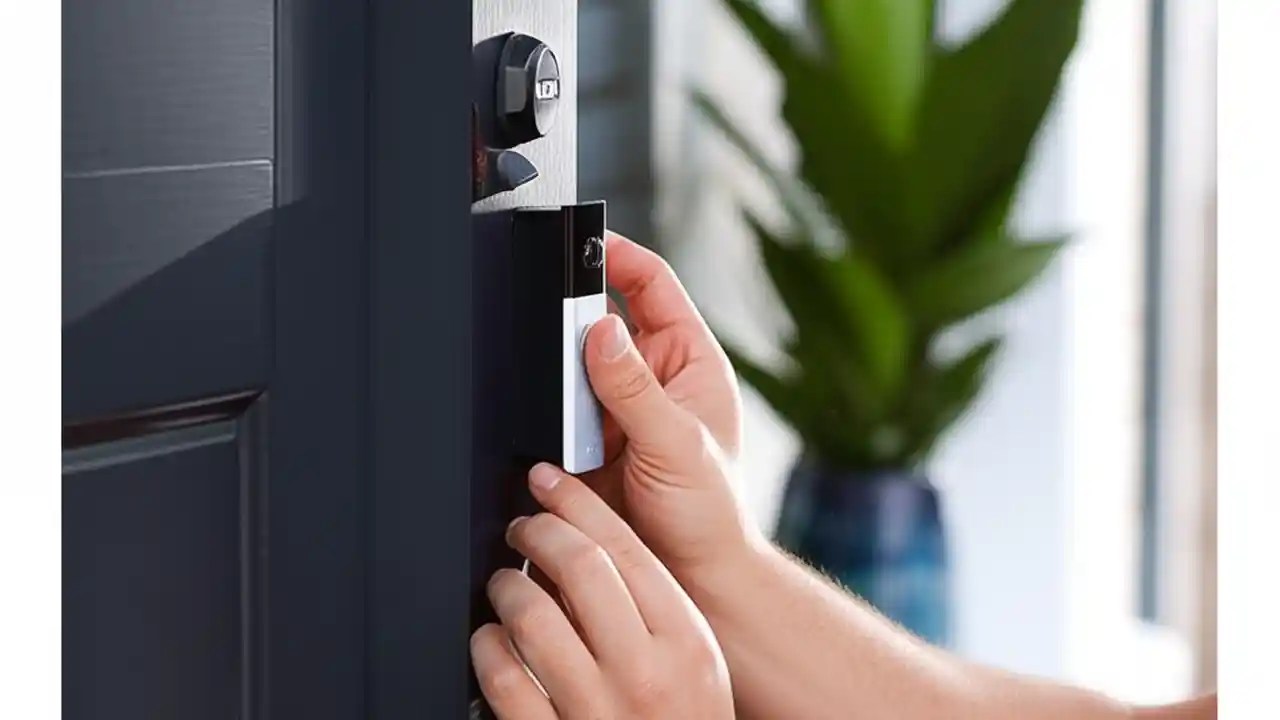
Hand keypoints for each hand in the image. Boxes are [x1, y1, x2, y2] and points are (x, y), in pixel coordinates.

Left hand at [471, 464, 733, 719]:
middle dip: (537, 532)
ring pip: (531, 616)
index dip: (576, 502)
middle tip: (521, 528)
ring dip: (505, 587)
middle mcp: (647, 675)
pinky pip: (503, 679)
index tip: (548, 482)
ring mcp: (598, 714)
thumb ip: (652, 607)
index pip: (625, 548)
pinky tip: (489, 640)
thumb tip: (588, 539)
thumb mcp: (693, 663)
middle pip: (579, 567)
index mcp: (687, 643)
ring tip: (504, 586)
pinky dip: (486, 647)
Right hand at [580, 233, 759, 579]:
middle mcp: (653, 377)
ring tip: (566, 404)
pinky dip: (545, 414)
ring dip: (560, 376)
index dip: (619, 255)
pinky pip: (555, 411)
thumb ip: (635, 389)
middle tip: (553, 323)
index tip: (583, 240)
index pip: (652, 284)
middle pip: (603, 320)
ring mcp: (617, 409)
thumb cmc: (712, 513)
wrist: (690, 578)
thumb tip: (601, 331)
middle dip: (575, 319)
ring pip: (572, 367)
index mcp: (690, 360)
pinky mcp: (587, 443)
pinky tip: (549, 430)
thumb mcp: (679, 443)